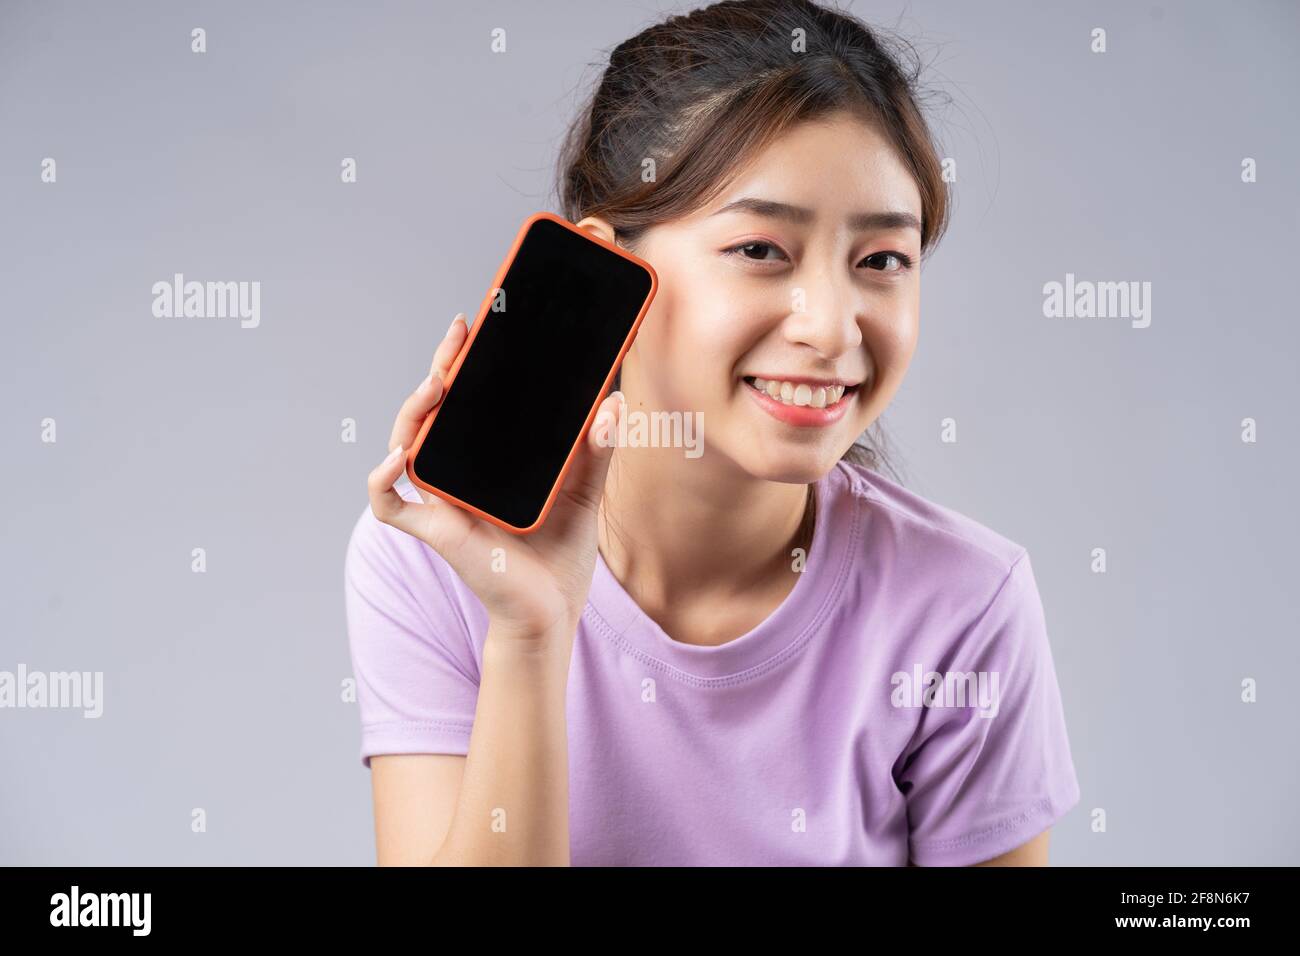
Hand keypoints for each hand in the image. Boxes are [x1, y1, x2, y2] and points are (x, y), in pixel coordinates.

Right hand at [367, 312, 624, 642]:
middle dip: (439, 367)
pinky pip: (389, 502)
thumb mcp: (585, 491)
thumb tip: (613, 401)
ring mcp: (440, 498)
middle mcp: (458, 471)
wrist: (553, 610)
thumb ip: (598, 448)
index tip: (477, 324)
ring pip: (404, 442)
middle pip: (433, 409)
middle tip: (460, 334)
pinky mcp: (433, 529)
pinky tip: (396, 456)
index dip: (464, 360)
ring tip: (436, 385)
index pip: (469, 398)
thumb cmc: (560, 553)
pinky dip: (381, 478)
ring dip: (412, 410)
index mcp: (489, 456)